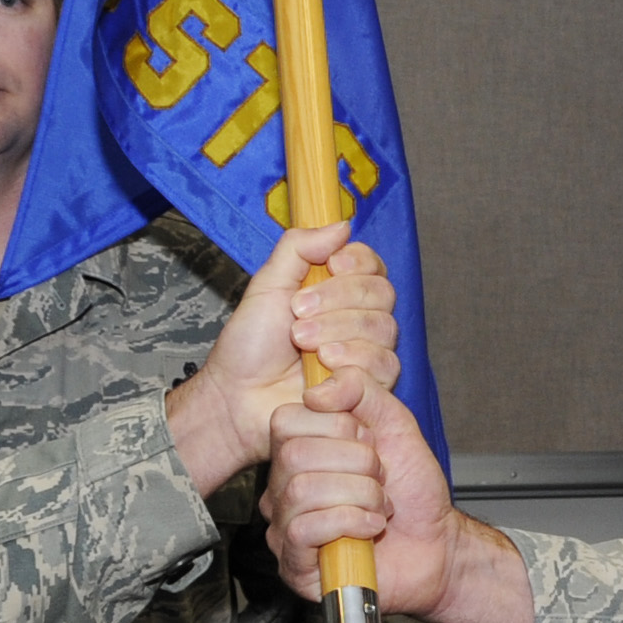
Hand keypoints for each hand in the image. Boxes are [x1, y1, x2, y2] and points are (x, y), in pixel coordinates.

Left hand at [164, 224, 398, 494]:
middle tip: (296, 316)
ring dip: (338, 333)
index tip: (331, 266)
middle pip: (381, 294)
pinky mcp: (369, 389)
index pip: (372, 264)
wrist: (238, 398)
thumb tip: (342, 224)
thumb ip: (300, 248)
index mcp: (338, 291)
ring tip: (301, 346)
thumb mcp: (268, 285)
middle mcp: (359, 320)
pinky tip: (321, 374)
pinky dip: (350, 366)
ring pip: (383, 329)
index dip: (357, 262)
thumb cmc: (250, 346)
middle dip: (337, 302)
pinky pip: (383, 367)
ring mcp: (366, 354)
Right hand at [263, 378, 539, 622]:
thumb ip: (360, 389)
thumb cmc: (412, 492)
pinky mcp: (293, 564)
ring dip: (360, 495)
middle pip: (294, 455)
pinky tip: (370, 528)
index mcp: (301, 450)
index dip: (336, 427)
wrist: (436, 544)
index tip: (368, 442)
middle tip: (380, 478)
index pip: (285, 421)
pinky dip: (351, 522)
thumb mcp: (394, 423)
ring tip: (380, 506)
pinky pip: (304, 530)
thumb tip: (316, 390)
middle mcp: (284, 486)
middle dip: (356, 464)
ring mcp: (285, 526)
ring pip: (301, 491)